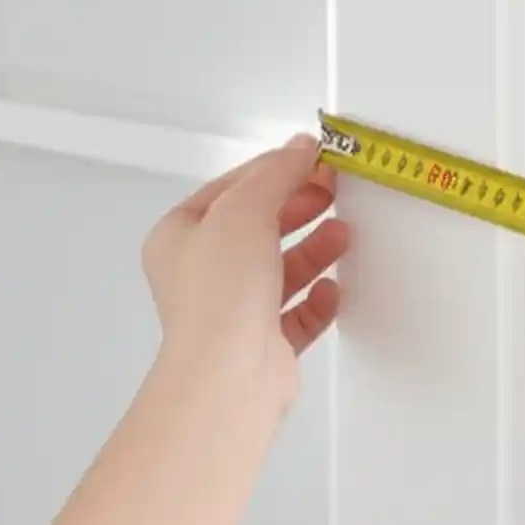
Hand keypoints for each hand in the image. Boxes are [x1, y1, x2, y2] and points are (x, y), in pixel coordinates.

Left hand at [141, 132, 348, 413]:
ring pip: (280, 270)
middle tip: (336, 192)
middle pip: (259, 228)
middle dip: (299, 208)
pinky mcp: (263, 344)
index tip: (316, 158)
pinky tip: (333, 289)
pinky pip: (296, 314)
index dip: (275, 170)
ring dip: (313, 250)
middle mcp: (201, 273)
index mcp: (180, 236)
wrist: (228, 377)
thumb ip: (276, 174)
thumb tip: (302, 147)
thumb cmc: (222, 291)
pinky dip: (317, 300)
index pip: (231, 189)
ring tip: (344, 235)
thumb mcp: (244, 211)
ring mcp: (232, 310)